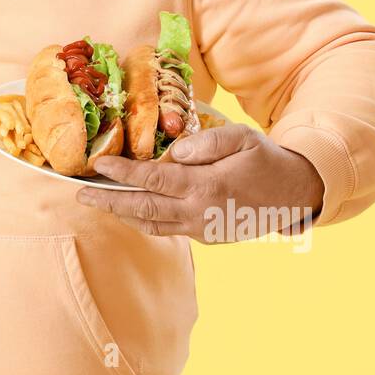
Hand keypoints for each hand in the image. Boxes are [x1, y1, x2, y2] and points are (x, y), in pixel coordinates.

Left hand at [78, 123, 324, 242]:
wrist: (294, 194)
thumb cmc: (265, 159)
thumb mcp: (242, 138)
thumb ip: (208, 142)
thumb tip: (175, 151)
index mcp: (206, 186)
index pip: (154, 180)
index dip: (123, 174)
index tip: (100, 165)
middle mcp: (199, 212)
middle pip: (144, 208)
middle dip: (109, 201)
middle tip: (80, 195)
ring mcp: (201, 228)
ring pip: (152, 225)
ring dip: (122, 214)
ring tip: (98, 203)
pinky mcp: (206, 236)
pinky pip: (168, 230)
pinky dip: (145, 221)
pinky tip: (131, 210)